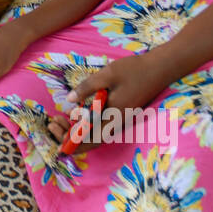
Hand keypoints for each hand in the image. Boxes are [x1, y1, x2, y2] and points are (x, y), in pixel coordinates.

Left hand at [45, 53, 169, 153]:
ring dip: (77, 132)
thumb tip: (69, 101)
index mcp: (114, 116)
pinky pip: (101, 127)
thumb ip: (88, 87)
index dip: (73, 142)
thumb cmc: (134, 70)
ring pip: (96, 135)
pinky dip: (86, 125)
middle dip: (70, 138)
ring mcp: (120, 120)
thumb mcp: (108, 74)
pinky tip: (76, 115)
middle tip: (53, 125)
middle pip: (91, 140)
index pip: (91, 138)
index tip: (57, 138)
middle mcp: (117, 123)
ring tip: (59, 120)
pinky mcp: (121, 115)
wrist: (159, 69)